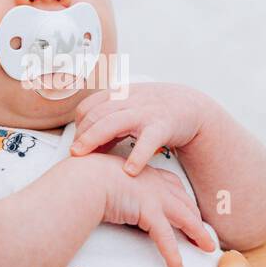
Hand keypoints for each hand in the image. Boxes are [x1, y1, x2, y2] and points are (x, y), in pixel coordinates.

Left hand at [70, 83, 209, 175]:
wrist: (192, 107)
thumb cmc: (155, 112)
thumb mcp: (130, 111)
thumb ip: (108, 126)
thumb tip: (85, 147)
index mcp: (119, 95)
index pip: (90, 106)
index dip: (79, 125)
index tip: (75, 144)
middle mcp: (130, 100)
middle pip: (97, 114)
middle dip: (82, 133)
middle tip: (73, 153)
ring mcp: (146, 112)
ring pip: (114, 122)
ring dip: (95, 139)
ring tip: (85, 157)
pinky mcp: (163, 126)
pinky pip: (148, 140)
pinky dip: (138, 155)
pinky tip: (129, 171)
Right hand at [94, 152, 216, 266]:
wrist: (83, 178)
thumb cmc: (87, 178)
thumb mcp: (106, 178)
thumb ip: (113, 187)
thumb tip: (105, 197)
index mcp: (146, 173)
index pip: (174, 186)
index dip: (185, 200)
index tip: (191, 210)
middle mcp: (155, 183)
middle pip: (185, 202)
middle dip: (198, 218)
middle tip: (205, 233)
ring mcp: (155, 196)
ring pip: (186, 218)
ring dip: (198, 235)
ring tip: (207, 248)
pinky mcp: (150, 212)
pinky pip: (166, 238)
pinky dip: (173, 255)